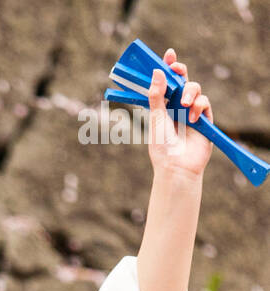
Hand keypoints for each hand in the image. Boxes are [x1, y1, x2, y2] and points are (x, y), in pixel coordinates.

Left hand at [147, 48, 213, 179]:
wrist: (177, 166)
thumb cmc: (162, 147)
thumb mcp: (156, 118)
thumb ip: (157, 95)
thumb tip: (157, 70)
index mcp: (163, 106)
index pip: (166, 82)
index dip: (168, 67)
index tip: (168, 54)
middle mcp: (177, 107)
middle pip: (182, 80)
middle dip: (180, 70)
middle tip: (175, 68)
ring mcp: (191, 112)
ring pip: (194, 88)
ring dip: (189, 91)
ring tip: (183, 104)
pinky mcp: (204, 119)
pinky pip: (204, 102)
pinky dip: (198, 106)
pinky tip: (192, 118)